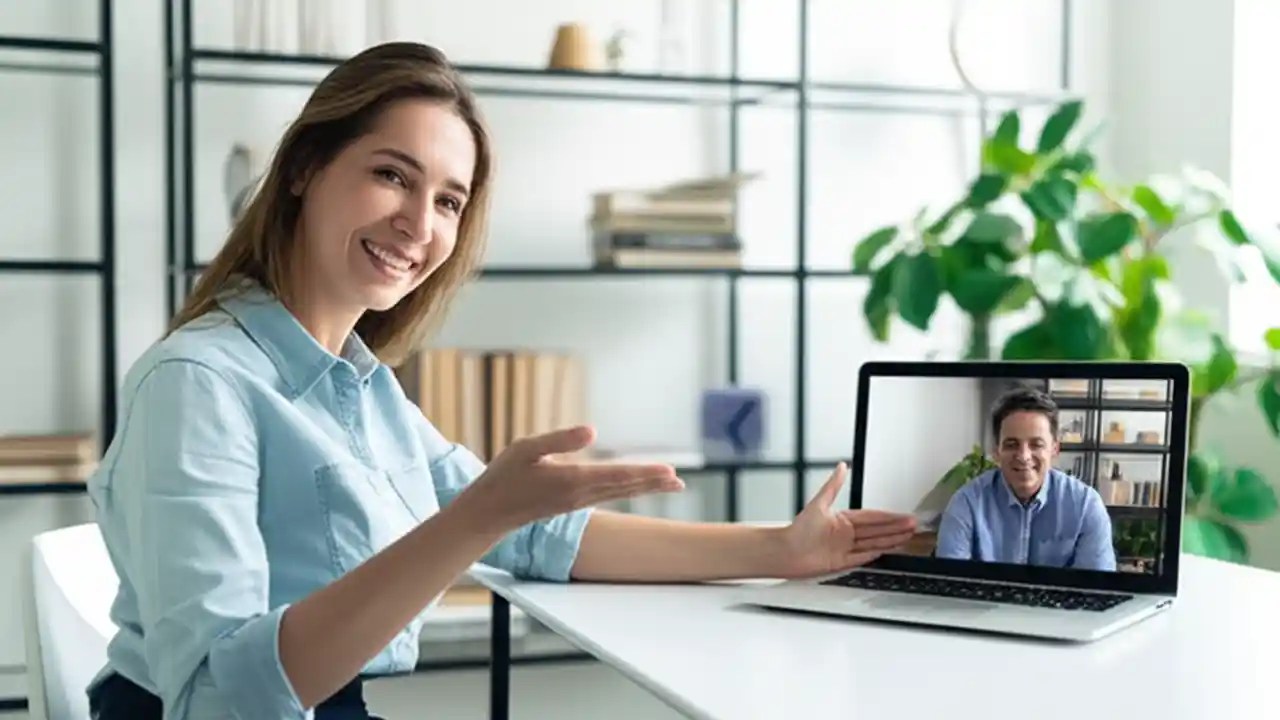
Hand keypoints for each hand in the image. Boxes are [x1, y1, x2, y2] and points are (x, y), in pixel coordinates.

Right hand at [457, 425, 684, 534]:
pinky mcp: (573, 502)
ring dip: (646, 488)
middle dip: (654, 483)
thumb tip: (592, 431)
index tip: (670, 472)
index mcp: (572, 481)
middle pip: (626, 487)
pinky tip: (637, 486)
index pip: (617, 476)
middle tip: (681, 482)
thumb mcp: (528, 449)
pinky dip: (629, 490)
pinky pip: (610, 495)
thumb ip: (560, 440)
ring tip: (671, 484)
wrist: (490, 512)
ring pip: (620, 493)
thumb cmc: (505, 475)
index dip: (646, 473)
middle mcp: (580, 495)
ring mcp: (578, 501)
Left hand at [776, 462, 916, 577]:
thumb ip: (833, 486)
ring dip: (891, 540)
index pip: (872, 517)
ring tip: (908, 537)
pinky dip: (876, 554)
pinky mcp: (841, 561)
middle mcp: (845, 533)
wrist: (786, 551)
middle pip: (877, 530)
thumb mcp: (818, 503)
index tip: (904, 516)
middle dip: (896, 528)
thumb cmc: (798, 529)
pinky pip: (863, 557)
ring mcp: (845, 547)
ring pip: (874, 543)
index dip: (890, 517)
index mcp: (842, 519)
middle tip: (914, 526)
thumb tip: (841, 467)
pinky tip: (888, 550)